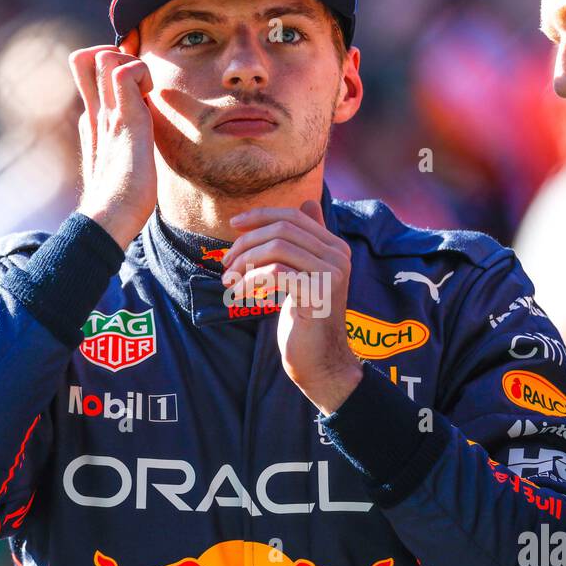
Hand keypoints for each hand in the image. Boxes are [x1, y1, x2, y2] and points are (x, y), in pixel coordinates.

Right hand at [68, 45, 157, 248]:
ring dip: (128, 62)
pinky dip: (139, 71)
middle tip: (139, 84)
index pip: (88, 75)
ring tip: (145, 90)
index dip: (113, 69)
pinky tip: (149, 94)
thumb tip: (134, 152)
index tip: (135, 89)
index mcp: (94, 122)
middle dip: (117, 57)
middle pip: (87, 58)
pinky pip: (123, 70)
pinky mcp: (124, 117)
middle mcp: (96, 112)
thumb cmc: (121, 201)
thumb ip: (123, 151)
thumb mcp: (120, 167)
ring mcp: (107, 113)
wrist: (111, 217)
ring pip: (103, 56)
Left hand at [222, 199, 362, 413]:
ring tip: (230, 279)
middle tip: (227, 263)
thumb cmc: (308, 320)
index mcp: (335, 247)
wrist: (321, 363)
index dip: (260, 215)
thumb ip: (308, 242)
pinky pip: (275, 273)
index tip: (234, 225)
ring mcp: (331, 274)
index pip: (293, 216)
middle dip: (247, 242)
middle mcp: (338, 256)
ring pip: (277, 248)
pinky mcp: (317, 294)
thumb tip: (308, 202)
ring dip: (245, 261)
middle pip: (282, 229)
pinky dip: (250, 280)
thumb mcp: (307, 275)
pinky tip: (240, 293)